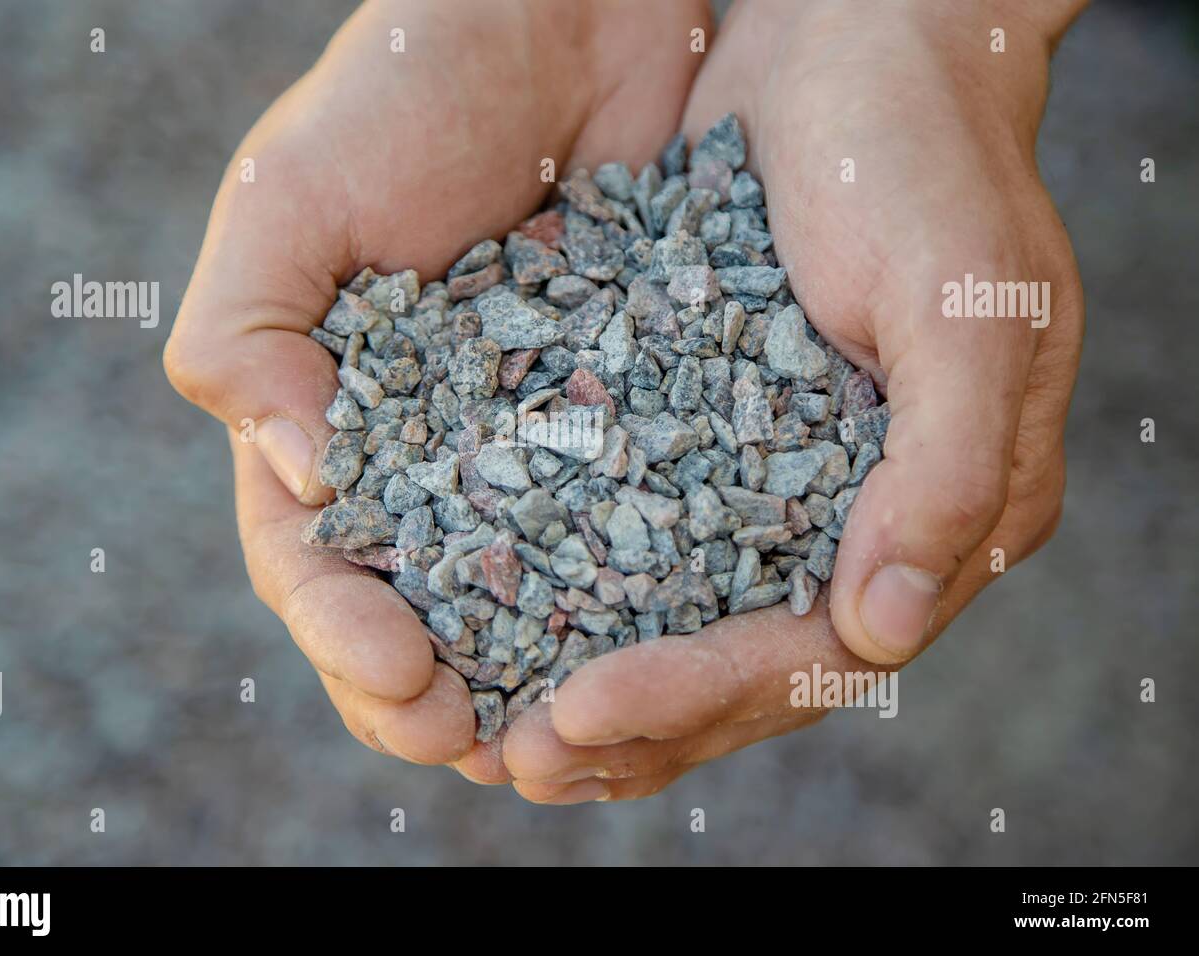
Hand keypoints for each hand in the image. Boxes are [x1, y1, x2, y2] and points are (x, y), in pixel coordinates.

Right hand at [163, 0, 713, 781]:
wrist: (572, 14)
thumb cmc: (412, 86)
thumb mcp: (290, 196)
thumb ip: (245, 335)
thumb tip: (297, 476)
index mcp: (332, 424)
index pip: (317, 567)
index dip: (347, 636)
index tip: (403, 672)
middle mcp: (431, 459)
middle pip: (419, 614)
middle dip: (438, 694)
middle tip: (482, 741)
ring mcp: (534, 452)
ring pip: (529, 603)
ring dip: (541, 682)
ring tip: (575, 733)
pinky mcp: (632, 427)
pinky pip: (637, 536)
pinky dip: (640, 604)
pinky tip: (668, 647)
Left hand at [505, 0, 1085, 802]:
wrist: (860, 53)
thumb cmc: (929, 166)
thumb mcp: (970, 306)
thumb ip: (946, 471)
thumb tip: (884, 631)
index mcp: (938, 515)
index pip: (815, 653)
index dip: (700, 694)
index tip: (582, 710)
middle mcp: (859, 523)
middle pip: (740, 668)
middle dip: (631, 721)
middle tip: (518, 759)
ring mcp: (780, 487)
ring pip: (682, 624)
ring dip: (591, 682)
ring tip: (493, 728)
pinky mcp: (711, 439)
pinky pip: (642, 540)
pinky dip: (577, 591)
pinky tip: (501, 621)